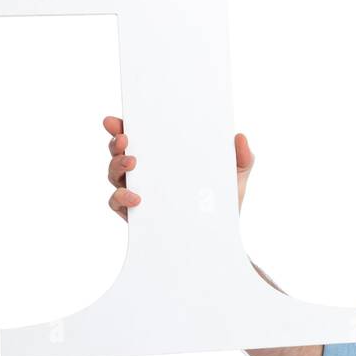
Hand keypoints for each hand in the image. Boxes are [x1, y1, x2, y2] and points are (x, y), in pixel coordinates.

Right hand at [103, 115, 253, 221]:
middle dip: (116, 143)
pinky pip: (117, 203)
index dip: (123, 125)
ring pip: (114, 174)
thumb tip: (240, 136)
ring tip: (132, 163)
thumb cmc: (224, 200)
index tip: (117, 120)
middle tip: (124, 139)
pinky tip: (137, 197)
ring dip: (117, 165)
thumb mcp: (236, 175)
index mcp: (164, 156)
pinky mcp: (136, 214)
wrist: (222, 235)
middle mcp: (146, 172)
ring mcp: (138, 192)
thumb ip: (241, 156)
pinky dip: (121, 197)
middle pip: (119, 152)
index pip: (140, 136)